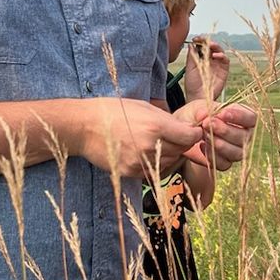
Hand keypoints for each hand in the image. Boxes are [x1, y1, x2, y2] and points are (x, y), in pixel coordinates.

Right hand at [77, 98, 205, 178]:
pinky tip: (144, 151)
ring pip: (169, 163)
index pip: (190, 137)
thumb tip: (187, 128)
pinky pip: (153, 171)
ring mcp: (140, 162)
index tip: (193, 131)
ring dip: (169, 154)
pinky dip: (154, 163)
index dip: (195, 134)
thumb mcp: (143, 107)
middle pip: (181, 151)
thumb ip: (167, 119)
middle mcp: (150, 146)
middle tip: (173, 135)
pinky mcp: (131, 172)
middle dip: (181, 144)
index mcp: (155, 126)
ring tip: (156, 142)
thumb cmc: (113, 111)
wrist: (84, 127)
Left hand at [177, 100, 256, 172]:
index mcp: (242, 117)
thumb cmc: (197, 116)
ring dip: (219, 144)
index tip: (222, 114)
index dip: (239, 116)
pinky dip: (212, 156)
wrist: (185, 132)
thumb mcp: (197, 108)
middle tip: (207, 123)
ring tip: (204, 135)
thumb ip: (203, 110)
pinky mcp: (225, 163)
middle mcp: (243, 135)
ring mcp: (236, 150)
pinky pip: (224, 164)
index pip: (251, 118)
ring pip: (237, 153)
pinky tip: (202, 146)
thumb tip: (207, 115)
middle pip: (244, 137)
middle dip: (225, 130)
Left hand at [182, 38, 229, 102]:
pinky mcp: (224, 70)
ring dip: (216, 46)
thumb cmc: (192, 84)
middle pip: (212, 47)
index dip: (201, 41)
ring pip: (220, 51)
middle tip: (204, 40)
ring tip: (211, 46)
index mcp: (201, 58)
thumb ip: (191, 56)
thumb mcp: (190, 68)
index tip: (196, 39)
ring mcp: (218, 65)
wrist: (197, 97)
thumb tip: (191, 44)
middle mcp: (210, 60)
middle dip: (208, 42)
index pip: (203, 46)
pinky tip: (216, 56)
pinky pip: (226, 60)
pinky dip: (222, 56)